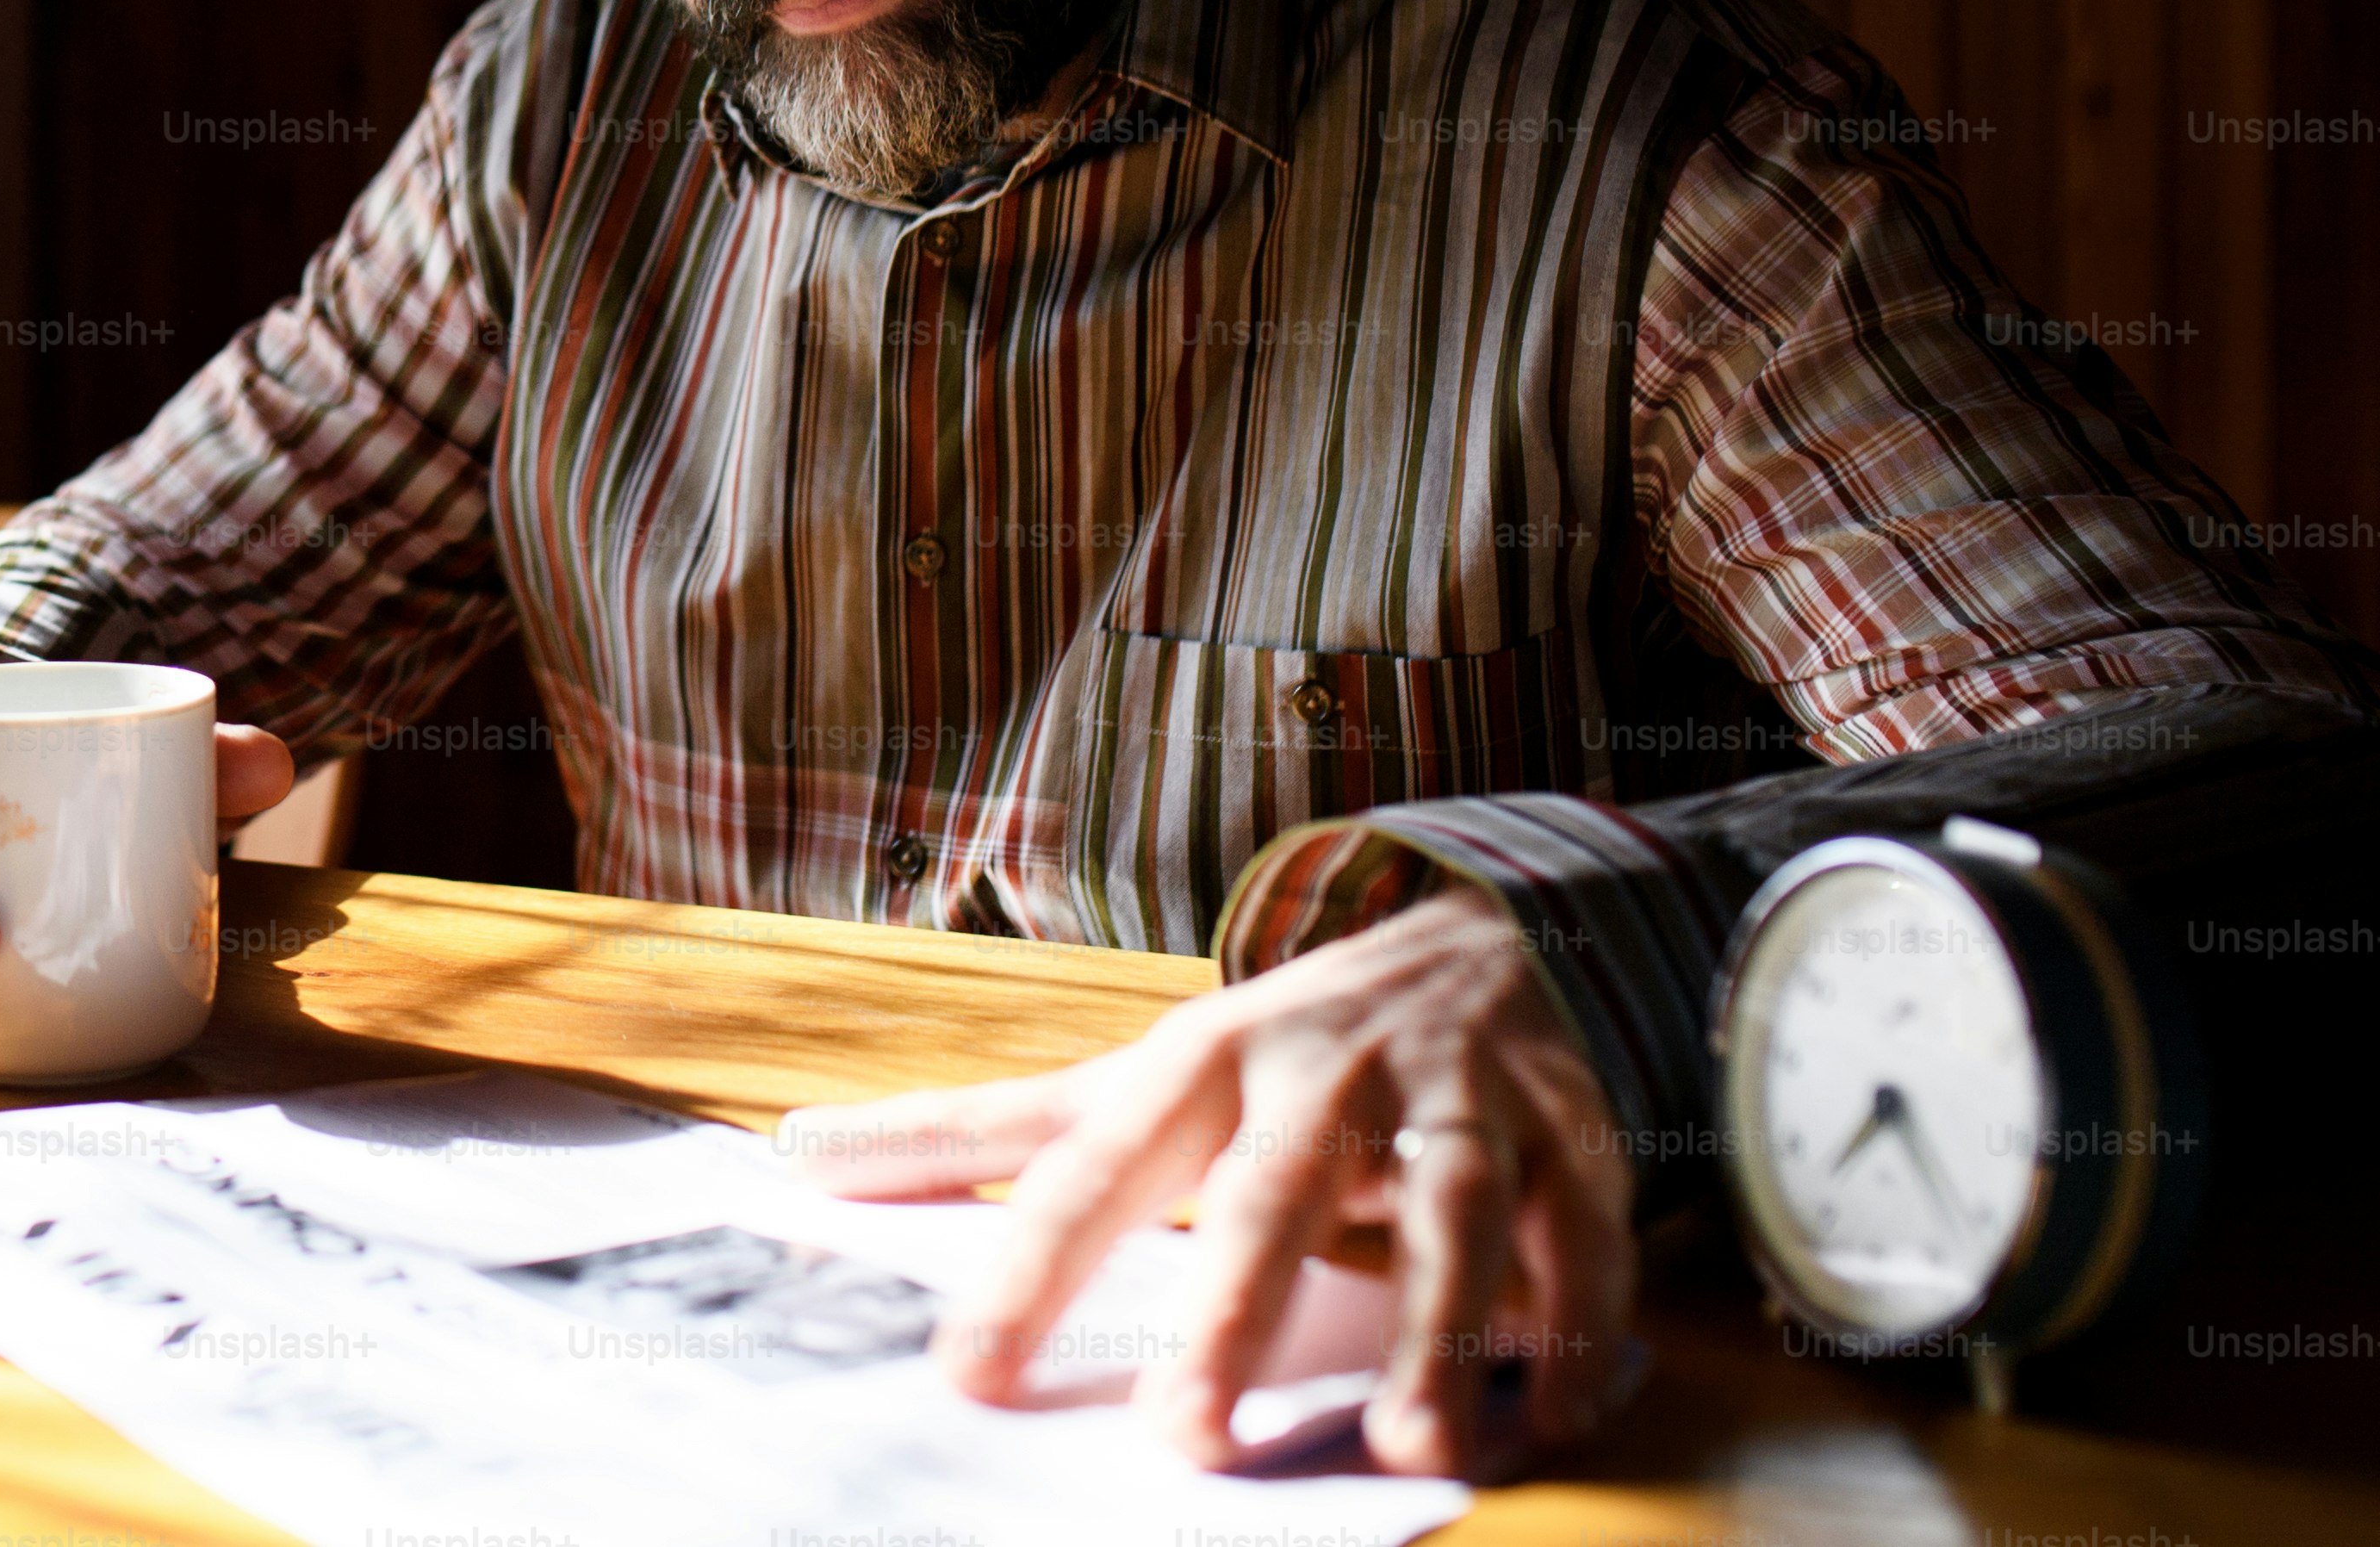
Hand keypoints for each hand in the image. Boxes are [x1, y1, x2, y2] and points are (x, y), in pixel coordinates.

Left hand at [779, 890, 1634, 1477]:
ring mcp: (1454, 1100)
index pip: (1094, 1171)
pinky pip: (1578, 1234)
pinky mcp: (1566, 1137)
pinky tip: (1550, 1413)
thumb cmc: (1274, 1048)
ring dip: (1437, 1329)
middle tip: (1189, 1436)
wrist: (1482, 932)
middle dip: (1237, 1309)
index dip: (1031, 1270)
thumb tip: (801, 1153)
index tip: (968, 1377)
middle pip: (1273, 1189)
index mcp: (1198, 1062)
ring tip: (1410, 1448)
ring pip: (1451, 1211)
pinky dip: (1575, 1321)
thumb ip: (975, 1130)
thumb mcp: (1126, 1075)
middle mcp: (1323, 1072)